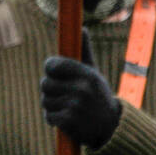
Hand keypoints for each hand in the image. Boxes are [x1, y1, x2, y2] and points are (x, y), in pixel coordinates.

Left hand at [41, 29, 120, 147]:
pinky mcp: (70, 121)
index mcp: (87, 74)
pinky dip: (53, 119)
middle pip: (45, 83)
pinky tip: (66, 119)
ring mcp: (76, 106)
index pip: (53, 65)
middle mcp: (82, 89)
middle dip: (50, 89)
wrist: (110, 127)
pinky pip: (48, 116)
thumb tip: (82, 28)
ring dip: (51, 105)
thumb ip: (84, 52)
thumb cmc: (98, 95)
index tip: (53, 72)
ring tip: (67, 106)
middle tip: (63, 94)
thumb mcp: (93, 73)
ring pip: (45, 100)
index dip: (50, 68)